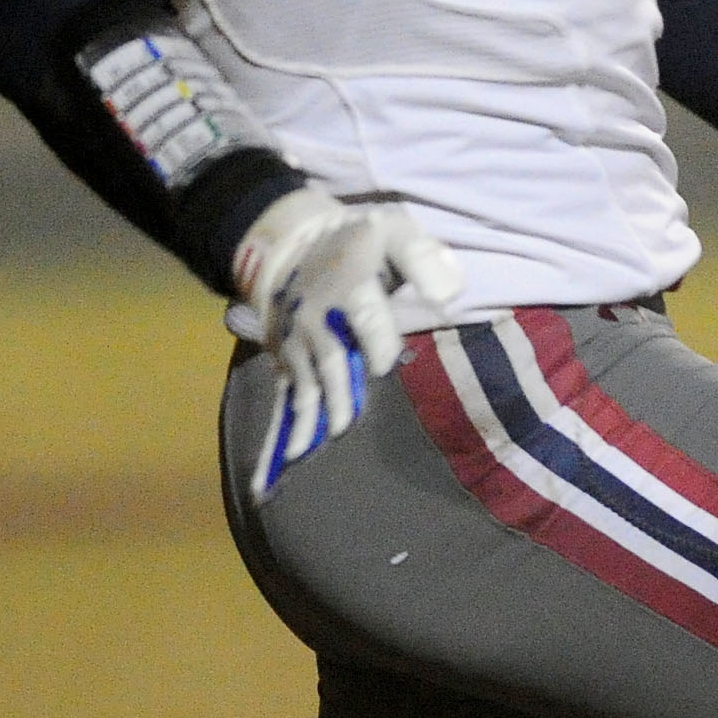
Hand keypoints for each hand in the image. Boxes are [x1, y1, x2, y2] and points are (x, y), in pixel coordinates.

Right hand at [234, 187, 463, 498]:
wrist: (292, 245)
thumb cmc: (359, 241)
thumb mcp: (394, 230)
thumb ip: (424, 258)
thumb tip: (451, 294)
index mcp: (351, 287)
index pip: (366, 319)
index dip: (376, 342)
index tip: (384, 365)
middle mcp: (319, 320)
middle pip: (331, 363)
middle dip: (337, 395)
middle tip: (345, 425)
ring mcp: (299, 345)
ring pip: (305, 389)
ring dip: (305, 424)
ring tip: (302, 457)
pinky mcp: (287, 364)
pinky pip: (283, 405)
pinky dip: (274, 445)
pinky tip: (265, 486)